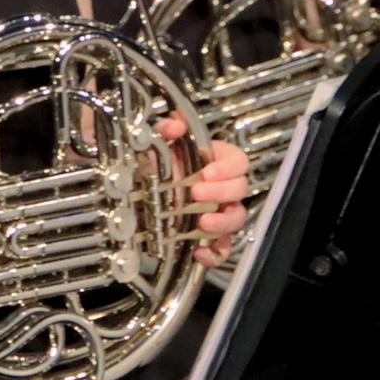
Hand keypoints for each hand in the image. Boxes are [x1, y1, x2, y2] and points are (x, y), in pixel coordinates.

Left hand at [155, 116, 251, 265]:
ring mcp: (219, 214)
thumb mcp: (155, 145)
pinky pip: (222, 249)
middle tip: (196, 192)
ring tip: (202, 222)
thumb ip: (163, 130)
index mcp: (216, 162)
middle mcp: (222, 188)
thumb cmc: (156, 166)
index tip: (208, 172)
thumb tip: (177, 126)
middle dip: (220, 192)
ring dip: (223, 221)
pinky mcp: (210, 237)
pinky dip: (214, 254)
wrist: (139, 194)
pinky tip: (199, 251)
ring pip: (237, 219)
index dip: (228, 167)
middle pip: (240, 189)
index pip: (238, 161)